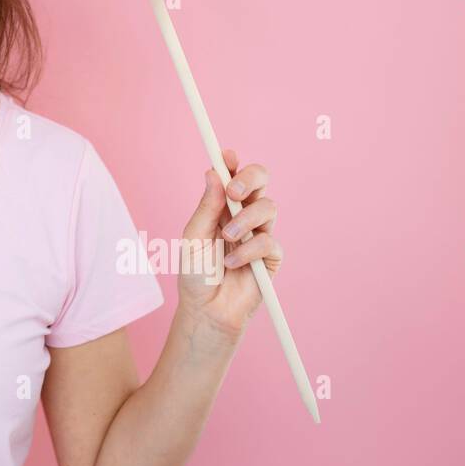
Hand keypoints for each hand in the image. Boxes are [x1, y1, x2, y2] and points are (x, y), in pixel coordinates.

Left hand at [176, 149, 281, 341]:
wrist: (206, 310)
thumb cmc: (195, 274)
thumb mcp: (193, 236)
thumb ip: (206, 206)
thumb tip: (213, 172)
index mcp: (221, 206)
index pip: (232, 176)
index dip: (232, 162)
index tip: (226, 155)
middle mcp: (242, 215)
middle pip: (261, 181)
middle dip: (250, 178)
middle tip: (234, 191)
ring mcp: (259, 234)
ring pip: (269, 207)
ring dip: (246, 220)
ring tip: (227, 239)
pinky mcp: (271, 256)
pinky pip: (269, 241)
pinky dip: (248, 250)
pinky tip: (232, 263)